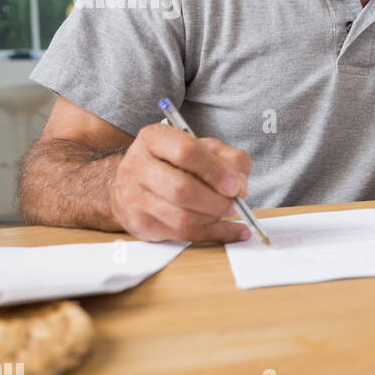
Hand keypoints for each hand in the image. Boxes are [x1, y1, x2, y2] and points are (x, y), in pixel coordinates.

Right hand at [108, 123, 253, 242]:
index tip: (234, 185)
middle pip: (182, 189)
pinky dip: (214, 234)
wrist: (134, 182)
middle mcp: (138, 167)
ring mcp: (134, 197)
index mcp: (154, 139)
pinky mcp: (140, 224)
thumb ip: (229, 159)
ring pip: (182, 217)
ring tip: (226, 211)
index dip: (216, 171)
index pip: (187, 152)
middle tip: (232, 202)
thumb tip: (240, 184)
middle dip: (216, 201)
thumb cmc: (173, 162)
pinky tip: (231, 230)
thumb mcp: (205, 148)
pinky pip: (183, 235)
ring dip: (213, 218)